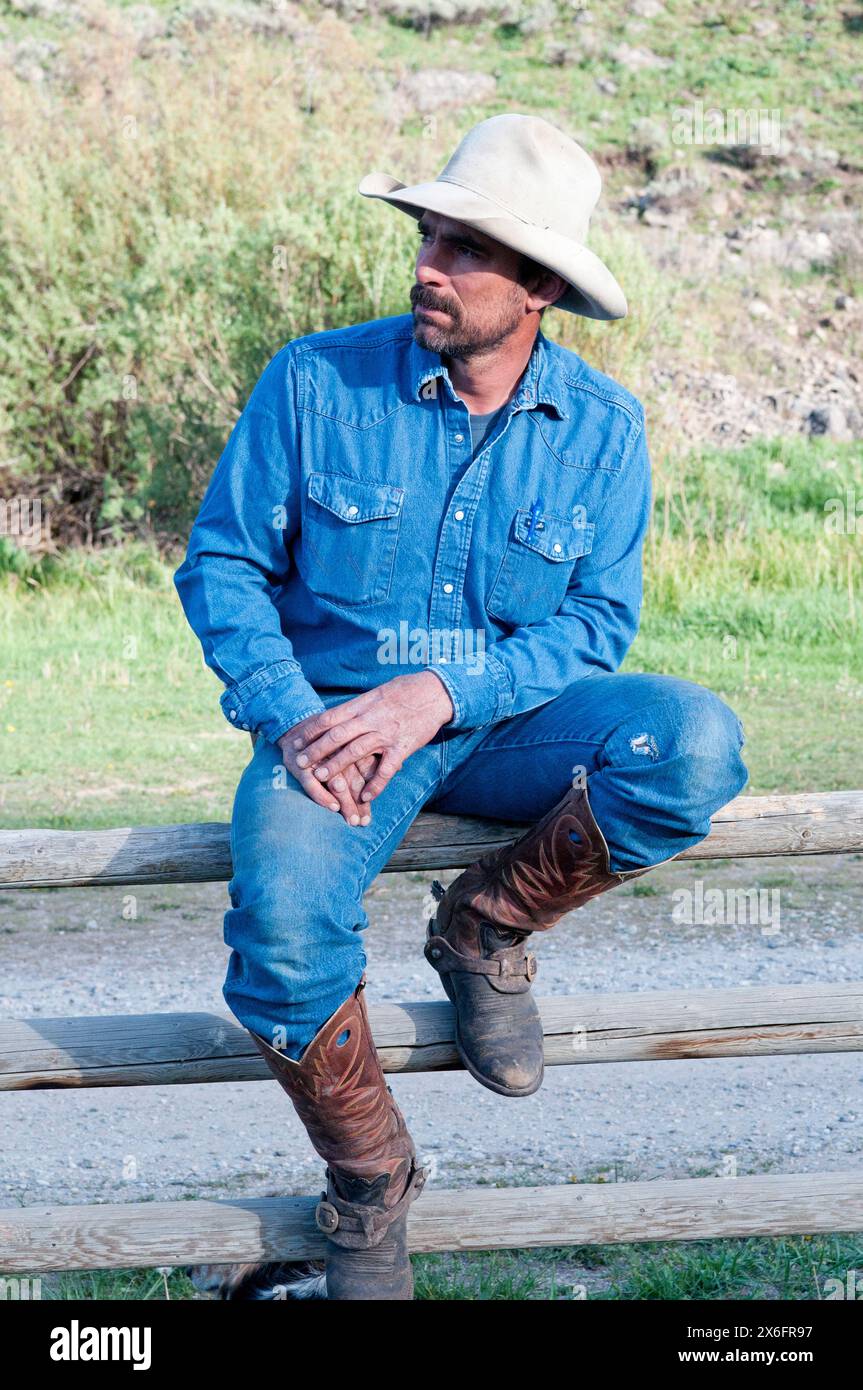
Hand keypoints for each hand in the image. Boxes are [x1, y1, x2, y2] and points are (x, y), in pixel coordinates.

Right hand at [277, 720, 378, 826]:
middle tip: (363, 822)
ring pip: (335, 780)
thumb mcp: (352, 736)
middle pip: (351, 777)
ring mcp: (314, 755)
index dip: (371, 788)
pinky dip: (321, 794)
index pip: (364, 768)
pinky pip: (310, 782)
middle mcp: (334, 748)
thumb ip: (372, 753)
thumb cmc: (328, 731)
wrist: (292, 718)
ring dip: (345, 802)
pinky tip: (332, 807)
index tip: (373, 809)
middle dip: (357, 801)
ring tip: (352, 820)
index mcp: (350, 740)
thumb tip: (400, 766)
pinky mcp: (295, 761)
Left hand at [290, 672, 453, 806]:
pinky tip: (365, 795)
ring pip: (356, 751)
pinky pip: (386, 769)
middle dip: (316, 750)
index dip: (311, 731)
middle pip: (337, 736)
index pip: (329, 718)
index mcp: (362, 705)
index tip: (297, 741)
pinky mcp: (403, 747)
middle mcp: (371, 719)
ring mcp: (387, 734)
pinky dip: (376, 784)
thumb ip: (357, 708)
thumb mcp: (376, 694)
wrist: (435, 692)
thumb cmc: (404, 691)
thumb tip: (335, 717)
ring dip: (337, 766)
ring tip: (322, 778)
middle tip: (300, 763)